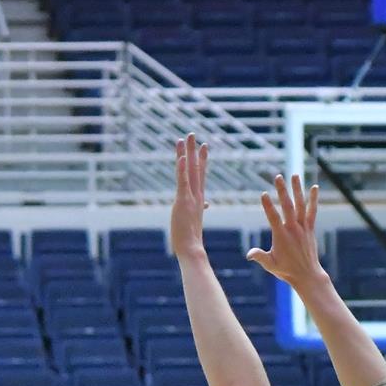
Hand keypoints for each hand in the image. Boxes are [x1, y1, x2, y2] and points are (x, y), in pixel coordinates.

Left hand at [170, 134, 210, 259]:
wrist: (191, 250)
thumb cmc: (191, 240)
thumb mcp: (194, 221)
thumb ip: (198, 210)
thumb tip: (205, 205)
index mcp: (199, 199)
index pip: (200, 176)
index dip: (202, 160)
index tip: (203, 147)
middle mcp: (197, 195)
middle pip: (196, 168)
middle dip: (194, 151)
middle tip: (193, 135)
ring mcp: (190, 197)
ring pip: (189, 171)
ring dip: (188, 153)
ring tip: (187, 138)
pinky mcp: (183, 202)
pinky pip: (182, 183)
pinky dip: (181, 170)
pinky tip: (180, 158)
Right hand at [246, 173, 324, 288]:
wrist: (307, 274)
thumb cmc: (286, 270)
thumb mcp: (270, 264)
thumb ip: (260, 256)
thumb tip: (249, 254)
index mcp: (281, 236)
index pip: (273, 217)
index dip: (268, 206)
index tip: (264, 194)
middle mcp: (293, 229)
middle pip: (287, 206)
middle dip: (282, 191)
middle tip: (278, 177)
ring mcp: (303, 227)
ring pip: (300, 205)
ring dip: (297, 189)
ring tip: (294, 175)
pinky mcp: (310, 228)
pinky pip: (312, 211)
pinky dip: (313, 199)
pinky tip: (314, 187)